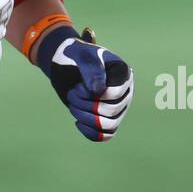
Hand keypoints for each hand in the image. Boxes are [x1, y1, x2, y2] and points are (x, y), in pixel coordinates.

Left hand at [36, 27, 132, 141]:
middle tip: (71, 94)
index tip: (78, 86)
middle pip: (112, 111)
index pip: (115, 93)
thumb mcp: (82, 56)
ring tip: (73, 106)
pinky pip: (106, 135)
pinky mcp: (108, 118)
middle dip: (86, 105)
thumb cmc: (76, 57)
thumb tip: (99, 91)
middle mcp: (125, 92)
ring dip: (86, 119)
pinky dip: (91, 133)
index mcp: (123, 74)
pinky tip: (78, 122)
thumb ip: (92, 69)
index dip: (94, 95)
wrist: (67, 65)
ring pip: (109, 124)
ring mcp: (118, 107)